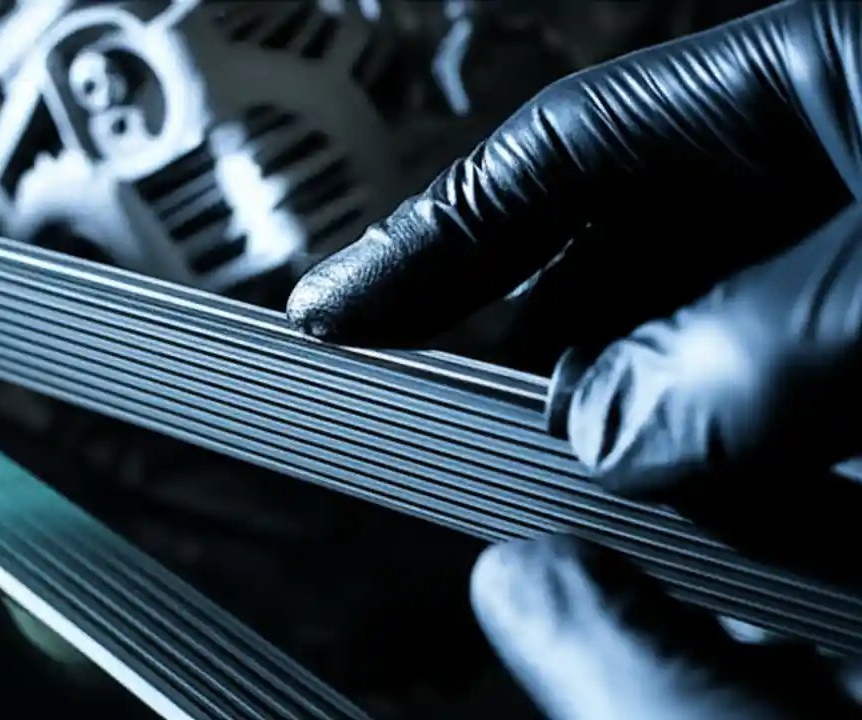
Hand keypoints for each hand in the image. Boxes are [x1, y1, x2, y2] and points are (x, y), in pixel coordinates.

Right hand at [286, 0, 861, 716]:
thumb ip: (755, 350)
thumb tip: (611, 431)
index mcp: (804, 83)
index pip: (554, 154)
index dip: (430, 234)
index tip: (331, 312)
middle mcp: (812, 168)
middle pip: (615, 262)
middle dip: (561, 365)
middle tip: (515, 448)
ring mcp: (843, 263)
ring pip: (692, 352)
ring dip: (658, 433)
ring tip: (644, 493)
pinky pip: (770, 406)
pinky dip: (745, 466)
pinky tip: (740, 506)